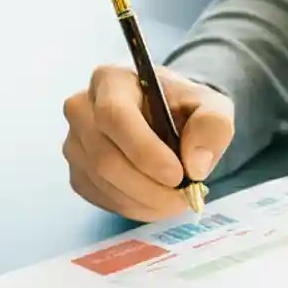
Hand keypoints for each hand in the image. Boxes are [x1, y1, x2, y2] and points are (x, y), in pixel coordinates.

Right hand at [63, 64, 234, 220]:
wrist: (170, 120)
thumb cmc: (185, 108)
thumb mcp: (212, 105)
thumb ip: (212, 125)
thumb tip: (195, 164)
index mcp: (111, 80)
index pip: (115, 116)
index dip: (144, 151)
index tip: (178, 175)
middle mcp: (82, 108)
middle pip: (105, 157)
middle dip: (149, 186)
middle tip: (185, 196)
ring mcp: (74, 142)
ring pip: (102, 182)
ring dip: (145, 200)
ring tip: (178, 199)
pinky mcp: (78, 172)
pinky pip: (100, 198)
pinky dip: (134, 207)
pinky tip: (157, 200)